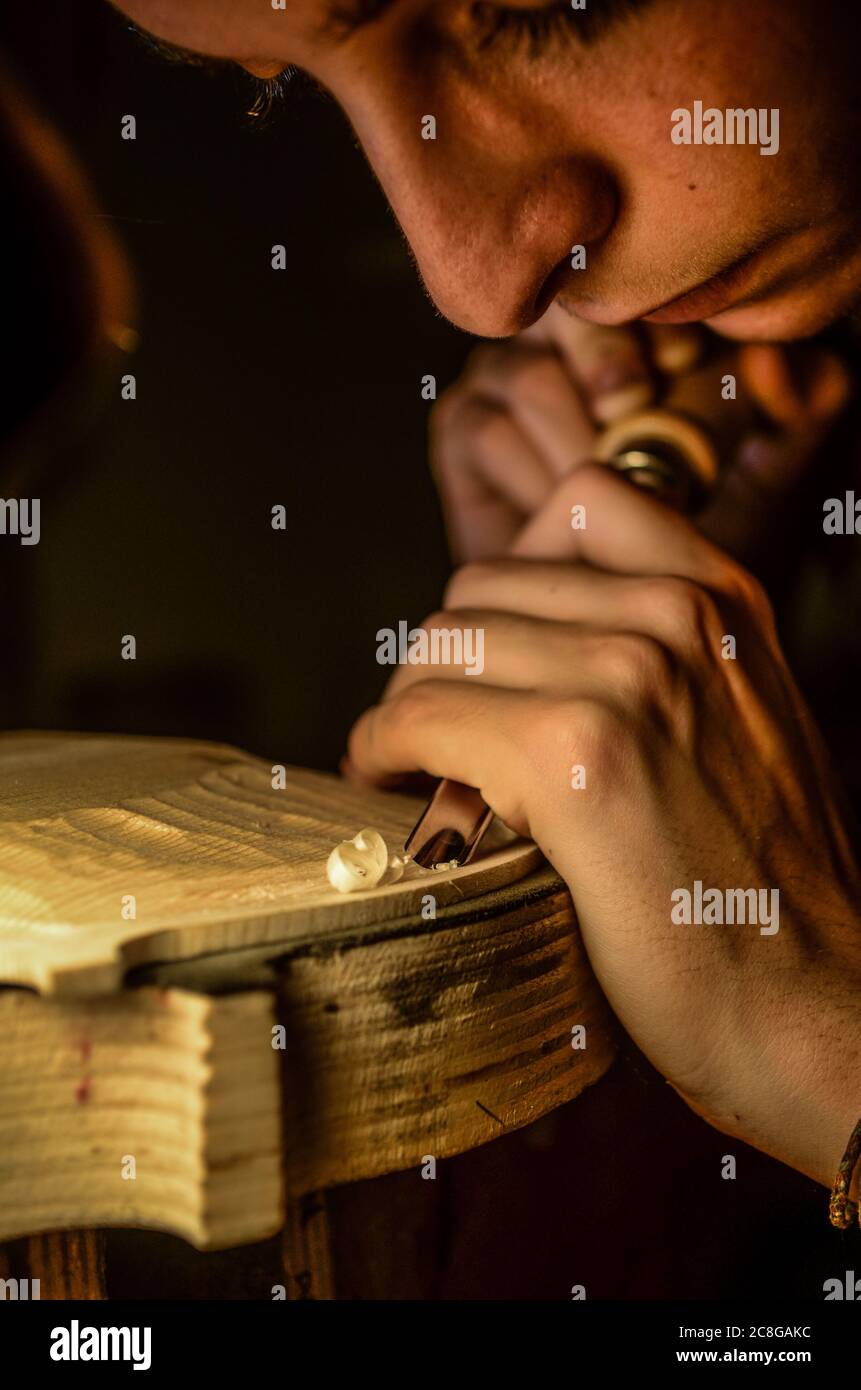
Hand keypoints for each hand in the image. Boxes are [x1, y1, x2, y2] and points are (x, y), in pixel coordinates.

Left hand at [348, 465, 860, 1188]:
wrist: (815, 1008)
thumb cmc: (767, 890)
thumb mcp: (747, 727)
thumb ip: (667, 662)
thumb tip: (536, 646)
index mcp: (724, 600)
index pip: (579, 503)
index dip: (511, 575)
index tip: (492, 648)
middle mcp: (677, 618)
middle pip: (480, 586)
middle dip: (444, 659)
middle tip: (437, 730)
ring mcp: (628, 679)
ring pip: (438, 646)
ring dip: (406, 707)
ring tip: (413, 764)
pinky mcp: (575, 758)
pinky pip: (419, 715)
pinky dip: (380, 748)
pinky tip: (391, 784)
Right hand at [431, 303, 851, 565]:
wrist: (612, 614)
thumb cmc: (690, 534)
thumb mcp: (768, 465)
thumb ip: (800, 406)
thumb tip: (769, 360)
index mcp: (632, 321)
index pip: (632, 278)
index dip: (654, 319)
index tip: (685, 365)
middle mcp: (561, 336)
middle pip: (567, 308)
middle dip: (609, 363)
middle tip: (636, 417)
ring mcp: (504, 376)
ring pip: (530, 379)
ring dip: (577, 445)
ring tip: (608, 498)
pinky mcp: (459, 425)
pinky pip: (488, 431)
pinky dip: (534, 480)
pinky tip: (559, 517)